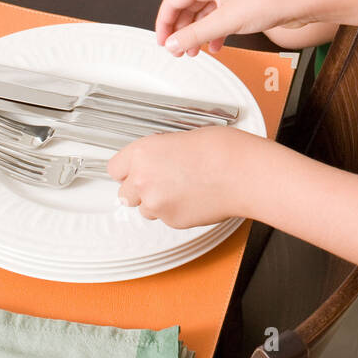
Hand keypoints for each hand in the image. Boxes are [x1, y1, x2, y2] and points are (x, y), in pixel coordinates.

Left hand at [107, 125, 269, 228]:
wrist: (243, 173)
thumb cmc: (223, 150)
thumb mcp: (183, 137)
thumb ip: (161, 151)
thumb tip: (159, 159)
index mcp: (143, 153)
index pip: (115, 168)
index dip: (127, 169)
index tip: (133, 170)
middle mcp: (143, 180)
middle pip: (125, 193)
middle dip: (140, 188)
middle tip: (161, 180)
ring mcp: (157, 204)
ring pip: (145, 209)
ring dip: (158, 201)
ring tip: (183, 188)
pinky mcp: (172, 221)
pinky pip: (166, 218)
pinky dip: (176, 211)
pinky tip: (194, 197)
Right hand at [156, 0, 316, 55]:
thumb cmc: (270, 0)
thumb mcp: (226, 22)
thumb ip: (195, 34)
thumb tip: (172, 43)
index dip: (164, 22)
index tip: (162, 41)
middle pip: (187, 5)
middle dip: (181, 29)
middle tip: (177, 49)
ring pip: (204, 11)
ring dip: (197, 32)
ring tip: (194, 51)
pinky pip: (220, 14)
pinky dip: (214, 30)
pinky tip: (216, 45)